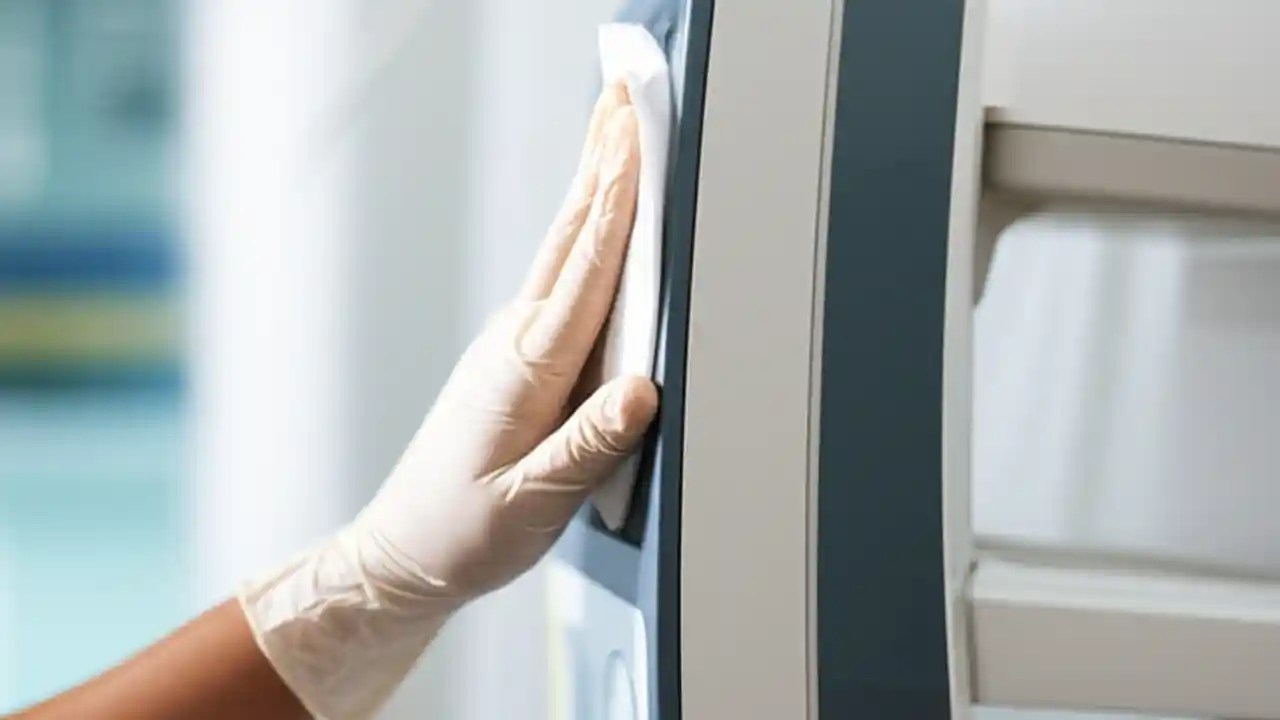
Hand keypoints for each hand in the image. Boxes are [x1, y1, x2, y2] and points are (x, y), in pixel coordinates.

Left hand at [238, 82, 656, 719]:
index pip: (583, 271)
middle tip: (626, 96)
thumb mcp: (530, 505)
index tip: (634, 138)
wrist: (402, 553)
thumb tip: (642, 392)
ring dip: (592, 189)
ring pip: (563, 253)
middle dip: (600, 161)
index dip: (614, 200)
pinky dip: (583, 238)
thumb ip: (587, 448)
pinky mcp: (514, 362)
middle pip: (569, 236)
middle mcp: (515, 343)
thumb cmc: (462, 533)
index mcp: (526, 370)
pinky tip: (595, 226)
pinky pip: (559, 284)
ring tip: (618, 136)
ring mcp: (511, 347)